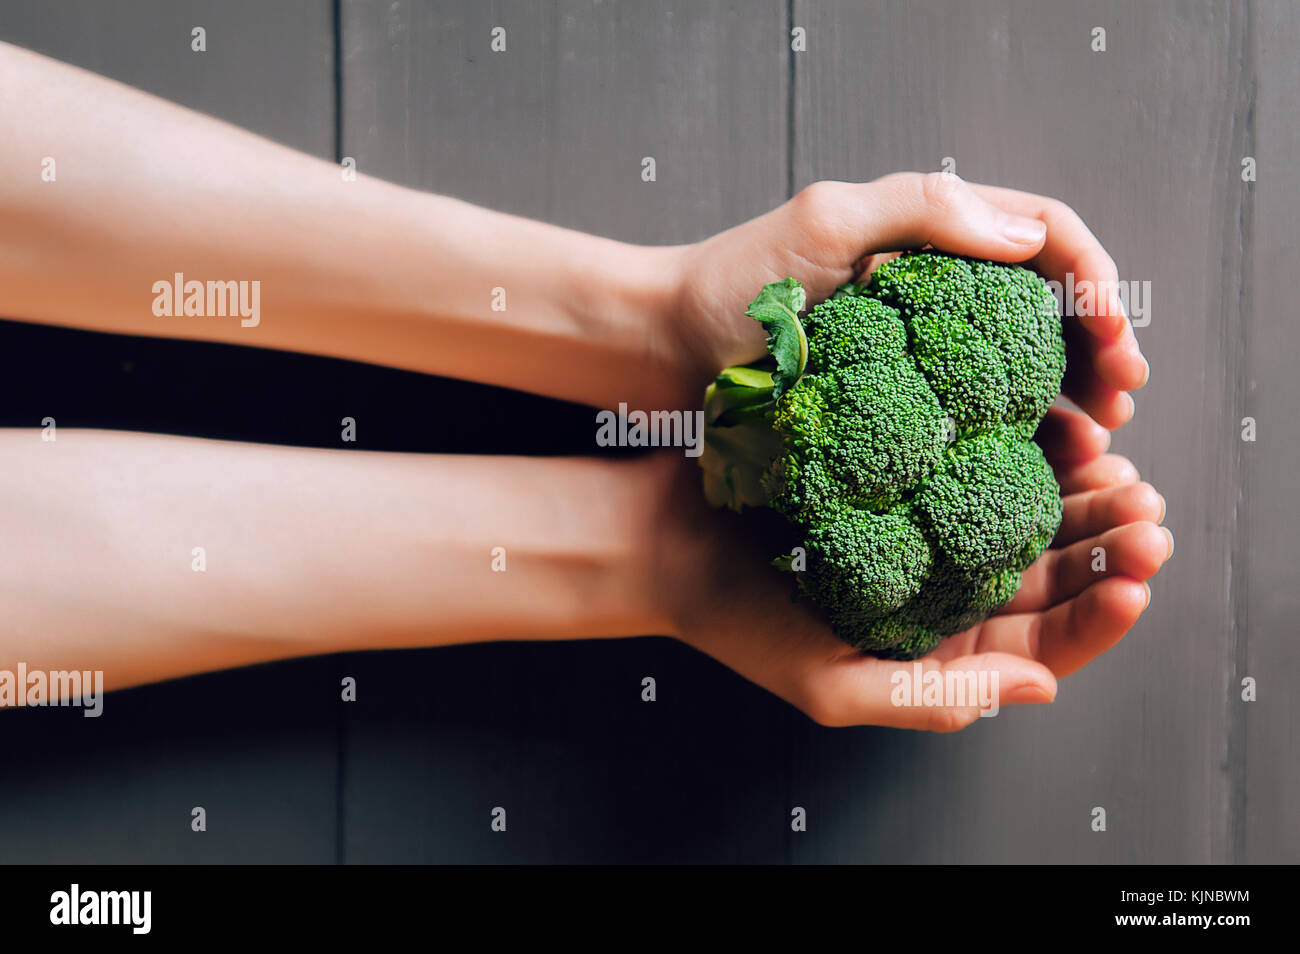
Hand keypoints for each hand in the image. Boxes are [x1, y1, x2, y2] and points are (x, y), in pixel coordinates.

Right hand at [645, 411, 1171, 730]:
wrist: (671, 542)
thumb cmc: (741, 621)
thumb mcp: (833, 684)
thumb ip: (933, 696)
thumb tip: (1042, 688)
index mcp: (939, 651)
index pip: (1042, 647)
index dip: (1098, 616)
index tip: (1135, 578)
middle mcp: (946, 592)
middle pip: (1052, 576)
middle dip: (1108, 547)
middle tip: (1145, 511)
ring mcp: (932, 530)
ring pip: (1031, 515)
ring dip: (1083, 495)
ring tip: (1116, 465)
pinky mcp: (911, 476)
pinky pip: (986, 459)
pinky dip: (1028, 447)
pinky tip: (1059, 429)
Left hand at [667, 172, 1146, 431]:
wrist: (665, 351)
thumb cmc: (731, 284)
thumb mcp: (824, 224)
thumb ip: (923, 210)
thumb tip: (1032, 236)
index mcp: (929, 233)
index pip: (1044, 238)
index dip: (1093, 285)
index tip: (1114, 342)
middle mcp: (933, 288)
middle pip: (1047, 308)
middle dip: (1097, 350)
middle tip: (1121, 403)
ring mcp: (916, 349)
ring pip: (1020, 366)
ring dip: (1070, 398)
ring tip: (1094, 442)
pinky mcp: (894, 402)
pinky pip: (973, 415)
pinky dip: (1015, 437)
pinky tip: (1037, 466)